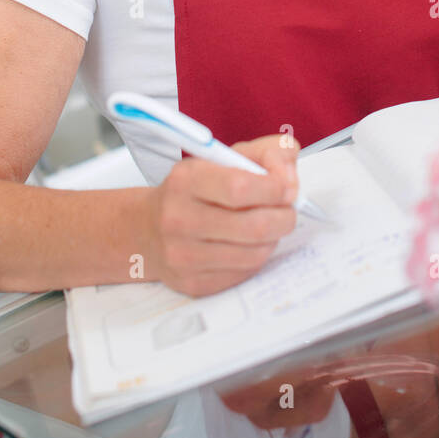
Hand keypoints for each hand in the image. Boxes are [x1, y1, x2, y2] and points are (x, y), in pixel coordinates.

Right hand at [146, 135, 298, 296]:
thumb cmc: (194, 189)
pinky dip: (256, 257)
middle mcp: (178, 219)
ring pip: (255, 254)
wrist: (147, 228)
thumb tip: (290, 179)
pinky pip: (245, 273)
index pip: (240, 187)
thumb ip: (267, 153)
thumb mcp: (225, 156)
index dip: (274, 188)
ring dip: (272, 239)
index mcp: (186, 180)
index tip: (286, 188)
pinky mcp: (193, 284)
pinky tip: (247, 244)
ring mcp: (183, 256)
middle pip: (254, 226)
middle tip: (287, 211)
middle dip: (284, 218)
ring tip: (266, 226)